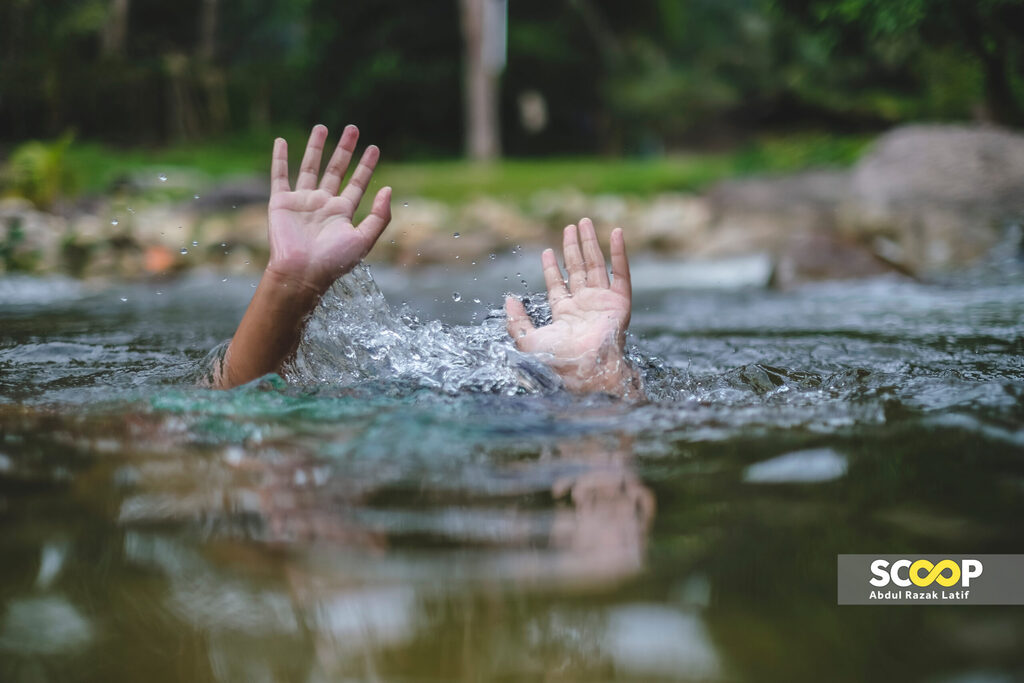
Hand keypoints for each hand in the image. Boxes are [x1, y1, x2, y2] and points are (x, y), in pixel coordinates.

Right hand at [267, 124, 391, 293]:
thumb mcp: (364, 239)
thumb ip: (380, 216)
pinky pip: (279, 176)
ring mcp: (302, 202)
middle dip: (344, 150)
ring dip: (316, 147)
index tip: (374, 148)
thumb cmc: (333, 261)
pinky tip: (281, 141)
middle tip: (353, 128)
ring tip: (322, 127)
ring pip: (310, 167)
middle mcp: (323, 204)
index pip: (357, 183)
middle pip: (336, 170)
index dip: (366, 166)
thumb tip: (388, 188)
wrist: (301, 273)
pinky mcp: (281, 203)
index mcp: (342, 213)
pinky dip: (280, 158)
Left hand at [505, 218, 642, 397]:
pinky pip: (621, 273)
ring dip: (591, 243)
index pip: (558, 284)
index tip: (546, 250)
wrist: (585, 368)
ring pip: (596, 265)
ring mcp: (602, 302)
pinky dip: (619, 253)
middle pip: (578, 269)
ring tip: (583, 222)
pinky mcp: (619, 302)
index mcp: (565, 314)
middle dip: (573, 248)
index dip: (552, 267)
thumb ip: (516, 320)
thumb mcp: (527, 340)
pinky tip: (615, 233)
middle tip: (570, 227)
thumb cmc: (557, 359)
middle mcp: (584, 305)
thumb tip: (509, 299)